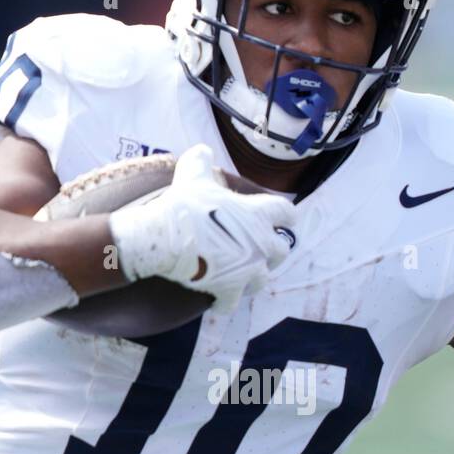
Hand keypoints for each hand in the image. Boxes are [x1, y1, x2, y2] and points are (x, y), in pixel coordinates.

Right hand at [108, 143, 293, 311]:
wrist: (166, 238)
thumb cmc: (183, 205)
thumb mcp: (193, 175)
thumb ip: (202, 161)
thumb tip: (201, 150)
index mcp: (258, 215)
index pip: (287, 213)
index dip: (285, 216)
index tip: (283, 219)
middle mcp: (261, 244)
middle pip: (282, 251)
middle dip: (271, 251)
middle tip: (258, 249)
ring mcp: (248, 270)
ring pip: (263, 279)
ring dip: (253, 277)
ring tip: (241, 274)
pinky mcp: (230, 290)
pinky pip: (233, 303)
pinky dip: (225, 302)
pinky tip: (218, 299)